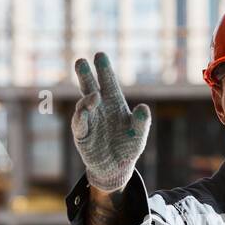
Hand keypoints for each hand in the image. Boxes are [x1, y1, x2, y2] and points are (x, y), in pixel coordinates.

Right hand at [71, 51, 150, 192]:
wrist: (116, 168)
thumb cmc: (128, 147)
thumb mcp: (138, 135)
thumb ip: (141, 122)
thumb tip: (143, 108)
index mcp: (114, 103)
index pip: (108, 83)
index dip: (104, 70)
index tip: (100, 55)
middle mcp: (99, 108)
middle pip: (90, 87)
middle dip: (85, 75)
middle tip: (80, 61)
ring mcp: (89, 120)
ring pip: (83, 104)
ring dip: (87, 98)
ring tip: (94, 96)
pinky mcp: (82, 135)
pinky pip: (80, 124)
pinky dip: (82, 117)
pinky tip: (85, 112)